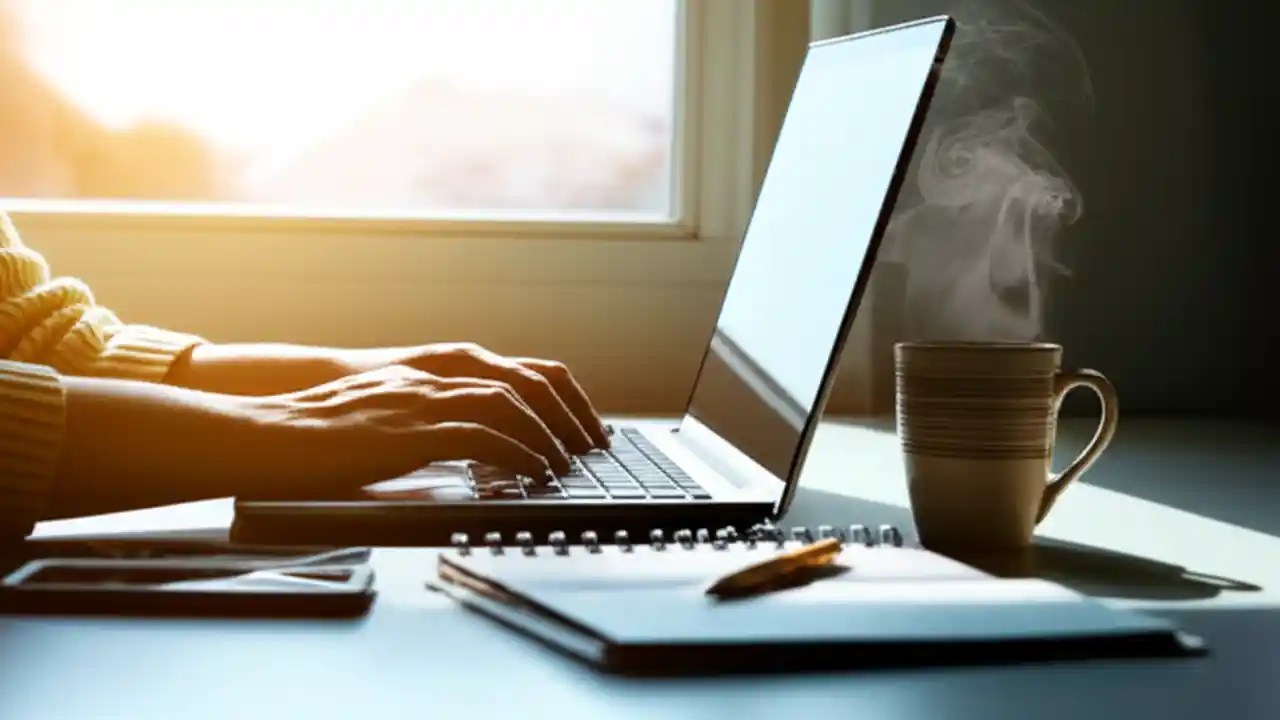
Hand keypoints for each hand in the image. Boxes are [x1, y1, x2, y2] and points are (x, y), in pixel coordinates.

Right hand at [258, 365, 574, 489]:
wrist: (263, 434)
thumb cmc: (311, 437)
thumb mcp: (376, 418)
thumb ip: (416, 422)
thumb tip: (456, 448)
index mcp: (424, 373)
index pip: (508, 372)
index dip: (551, 395)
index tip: (575, 423)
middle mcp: (429, 379)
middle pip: (521, 382)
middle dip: (563, 414)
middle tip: (588, 444)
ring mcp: (420, 402)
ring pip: (508, 405)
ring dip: (545, 436)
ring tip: (564, 463)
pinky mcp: (409, 432)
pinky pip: (482, 437)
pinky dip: (516, 454)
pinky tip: (530, 473)